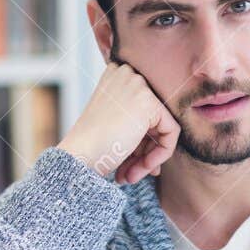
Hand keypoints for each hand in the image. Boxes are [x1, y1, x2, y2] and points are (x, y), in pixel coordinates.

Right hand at [58, 62, 180, 184]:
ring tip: (131, 176)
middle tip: (131, 173)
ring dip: (149, 157)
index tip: (129, 161)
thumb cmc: (90, 144)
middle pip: (154, 117)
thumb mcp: (114, 122)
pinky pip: (171, 132)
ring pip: (163, 126)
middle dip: (144, 150)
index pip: (143, 108)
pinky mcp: (150, 102)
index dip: (139, 139)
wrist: (79, 154)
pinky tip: (141, 168)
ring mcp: (139, 85)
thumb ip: (137, 122)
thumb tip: (162, 141)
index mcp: (116, 74)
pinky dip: (160, 154)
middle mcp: (127, 73)